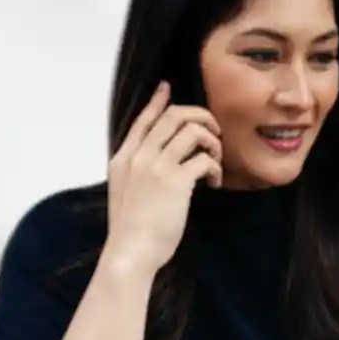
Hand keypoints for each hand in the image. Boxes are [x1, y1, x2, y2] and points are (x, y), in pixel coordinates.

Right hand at [103, 80, 224, 277]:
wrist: (130, 252)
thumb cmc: (130, 232)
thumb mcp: (124, 194)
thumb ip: (137, 175)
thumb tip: (159, 167)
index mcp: (123, 159)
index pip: (143, 121)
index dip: (157, 101)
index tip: (168, 88)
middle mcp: (138, 156)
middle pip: (173, 116)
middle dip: (200, 116)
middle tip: (214, 132)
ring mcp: (156, 166)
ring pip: (192, 131)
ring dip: (212, 142)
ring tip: (215, 161)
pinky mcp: (176, 181)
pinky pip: (204, 159)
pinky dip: (215, 168)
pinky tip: (214, 183)